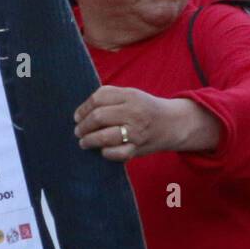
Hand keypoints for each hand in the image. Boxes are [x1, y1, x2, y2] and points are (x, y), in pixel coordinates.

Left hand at [75, 86, 218, 159]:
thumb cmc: (145, 108)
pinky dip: (105, 153)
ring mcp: (136, 132)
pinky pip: (116, 153)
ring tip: (83, 142)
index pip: (98, 99)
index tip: (77, 117)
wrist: (172, 123)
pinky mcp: (138, 148)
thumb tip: (82, 112)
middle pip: (98, 117)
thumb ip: (109, 96)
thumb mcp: (131, 95)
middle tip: (78, 131)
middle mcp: (134, 112)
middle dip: (83, 126)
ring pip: (104, 137)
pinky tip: (102, 151)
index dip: (83, 109)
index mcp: (130, 96)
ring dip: (89, 140)